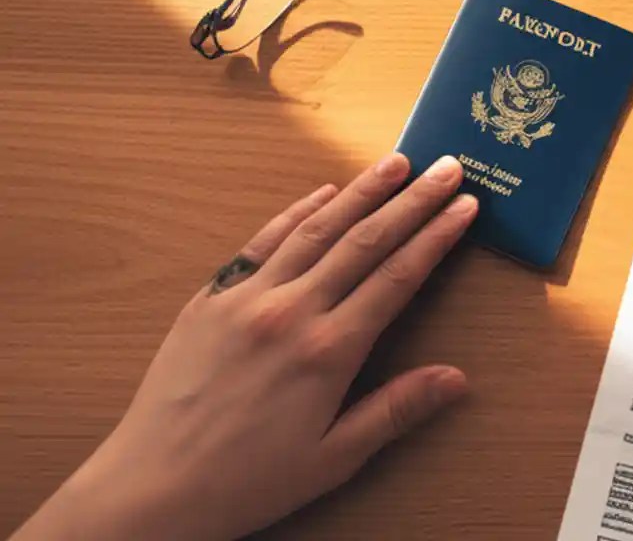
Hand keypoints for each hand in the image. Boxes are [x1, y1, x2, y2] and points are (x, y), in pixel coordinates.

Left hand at [12, 153, 476, 540]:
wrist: (152, 487)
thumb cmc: (247, 482)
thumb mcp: (334, 458)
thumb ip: (396, 410)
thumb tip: (456, 378)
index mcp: (327, 352)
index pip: (397, 277)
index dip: (436, 237)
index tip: (464, 207)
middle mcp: (289, 311)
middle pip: (364, 241)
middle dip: (413, 201)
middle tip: (447, 169)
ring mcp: (246, 298)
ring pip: (316, 229)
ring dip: (361, 191)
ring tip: (396, 163)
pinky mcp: (210, 298)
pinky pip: (262, 242)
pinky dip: (297, 212)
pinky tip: (323, 193)